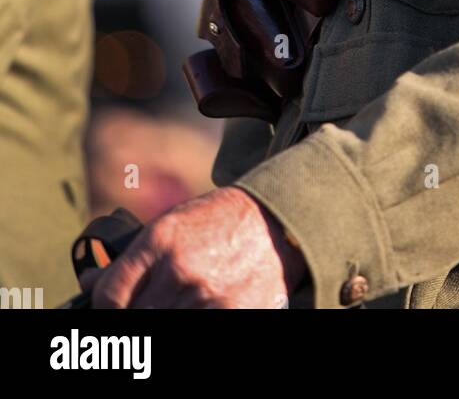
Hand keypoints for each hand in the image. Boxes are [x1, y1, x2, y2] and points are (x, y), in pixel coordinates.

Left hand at [79, 187, 308, 308]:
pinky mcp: (230, 314)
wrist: (275, 222)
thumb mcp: (172, 224)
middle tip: (141, 307)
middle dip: (131, 315)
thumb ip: (132, 256)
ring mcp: (205, 296)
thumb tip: (90, 282)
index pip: (111, 292)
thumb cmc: (219, 221)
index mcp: (161, 239)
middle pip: (134, 316)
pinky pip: (196, 331)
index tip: (108, 307)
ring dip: (163, 317)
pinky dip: (190, 322)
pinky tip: (195, 308)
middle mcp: (180, 268)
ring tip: (174, 304)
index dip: (103, 306)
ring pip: (162, 326)